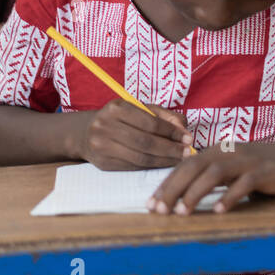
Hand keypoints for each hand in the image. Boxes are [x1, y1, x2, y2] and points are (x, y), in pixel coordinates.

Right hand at [74, 99, 193, 169]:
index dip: (172, 132)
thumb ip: (164, 116)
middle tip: (188, 152)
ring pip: (140, 157)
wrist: (86, 133)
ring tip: (180, 160)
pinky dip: (152, 167)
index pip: (151, 123)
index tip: (188, 138)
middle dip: (171, 149)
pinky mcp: (103, 163)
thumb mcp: (140, 109)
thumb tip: (183, 129)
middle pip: (146, 142)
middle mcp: (105, 126)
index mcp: (117, 108)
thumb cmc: (121, 119)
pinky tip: (164, 164)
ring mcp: (102, 146)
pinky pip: (133, 167)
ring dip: (164, 160)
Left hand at [148, 141, 274, 214]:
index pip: (186, 165)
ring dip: (195, 192)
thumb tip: (185, 196)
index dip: (167, 184)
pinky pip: (245, 183)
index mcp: (221, 151)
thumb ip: (216, 177)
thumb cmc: (268, 166)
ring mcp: (249, 161)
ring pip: (215, 172)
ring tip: (182, 212)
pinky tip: (220, 211)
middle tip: (158, 210)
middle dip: (173, 188)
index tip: (151, 204)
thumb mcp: (238, 168)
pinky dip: (231, 196)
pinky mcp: (266, 171)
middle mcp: (230, 152)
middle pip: (194, 166)